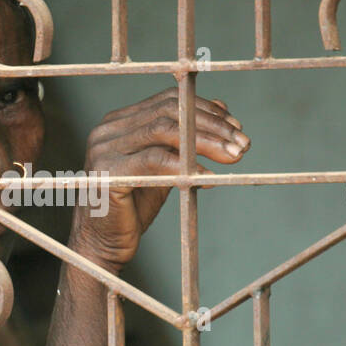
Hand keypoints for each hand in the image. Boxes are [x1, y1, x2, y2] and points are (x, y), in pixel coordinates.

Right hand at [68, 87, 249, 271]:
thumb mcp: (165, 167)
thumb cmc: (134, 206)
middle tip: (243, 144)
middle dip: (213, 125)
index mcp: (119, 122)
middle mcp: (108, 130)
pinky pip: (154, 160)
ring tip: (234, 156)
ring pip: (165, 130)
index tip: (236, 128)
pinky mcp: (108, 174)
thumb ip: (185, 140)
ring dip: (206, 141)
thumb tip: (222, 110)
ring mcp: (104, 149)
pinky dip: (185, 165)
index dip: (206, 109)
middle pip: (169, 111)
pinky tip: (208, 175)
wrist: (102, 244)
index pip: (168, 100)